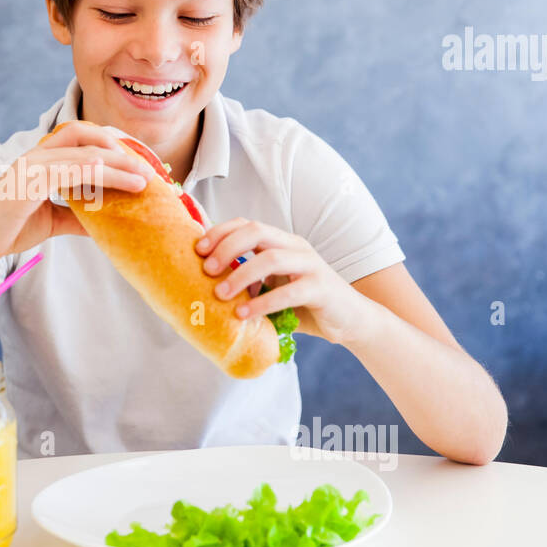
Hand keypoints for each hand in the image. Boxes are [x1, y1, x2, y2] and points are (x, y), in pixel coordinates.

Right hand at [0, 121, 152, 267]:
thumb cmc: (6, 230)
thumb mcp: (51, 222)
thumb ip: (78, 217)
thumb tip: (109, 225)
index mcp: (40, 160)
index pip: (80, 138)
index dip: (111, 145)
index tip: (137, 163)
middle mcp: (36, 156)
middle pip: (85, 134)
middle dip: (120, 149)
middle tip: (148, 170)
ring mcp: (30, 167)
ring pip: (83, 154)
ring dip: (118, 164)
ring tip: (144, 180)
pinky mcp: (26, 183)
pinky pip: (69, 171)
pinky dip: (97, 173)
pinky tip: (117, 181)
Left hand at [195, 218, 367, 345]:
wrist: (349, 321)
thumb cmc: (303, 305)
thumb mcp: (270, 288)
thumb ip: (247, 282)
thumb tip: (204, 286)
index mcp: (280, 242)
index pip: (245, 224)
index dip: (219, 232)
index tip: (197, 250)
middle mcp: (295, 246)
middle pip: (256, 231)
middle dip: (226, 246)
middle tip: (207, 270)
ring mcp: (310, 264)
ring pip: (271, 258)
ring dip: (241, 275)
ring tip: (220, 294)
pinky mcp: (321, 288)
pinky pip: (290, 291)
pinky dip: (263, 302)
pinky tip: (244, 314)